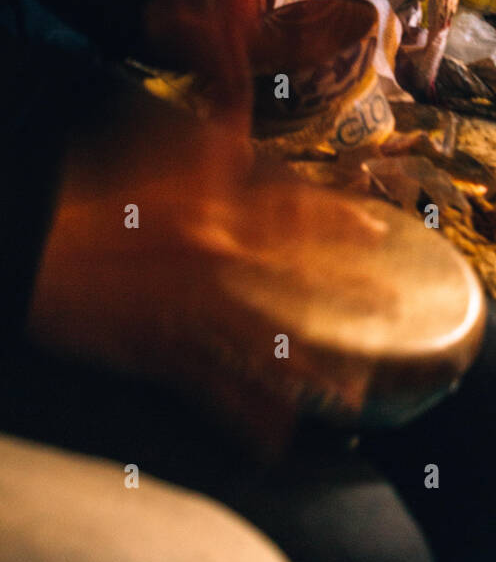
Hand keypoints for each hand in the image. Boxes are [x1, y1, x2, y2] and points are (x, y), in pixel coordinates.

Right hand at [27, 88, 385, 460]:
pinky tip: (276, 440)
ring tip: (353, 395)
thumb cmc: (94, 207)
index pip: (292, 209)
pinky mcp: (163, 352)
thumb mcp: (153, 162)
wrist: (36, 256)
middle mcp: (213, 257)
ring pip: (267, 345)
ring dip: (311, 372)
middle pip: (297, 278)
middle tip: (393, 306)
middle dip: (350, 293)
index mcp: (212, 208)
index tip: (377, 229)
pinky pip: (218, 391)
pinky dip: (248, 419)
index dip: (338, 219)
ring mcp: (191, 309)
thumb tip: (239, 122)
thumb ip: (205, 147)